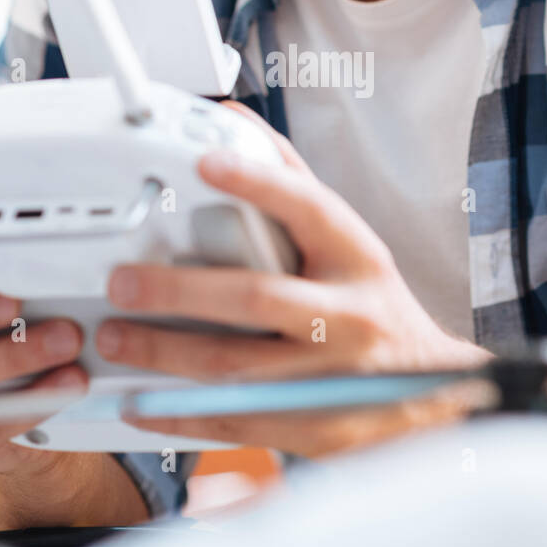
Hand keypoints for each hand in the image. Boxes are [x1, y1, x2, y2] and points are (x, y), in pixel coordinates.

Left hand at [98, 104, 490, 456]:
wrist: (430, 396)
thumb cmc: (373, 306)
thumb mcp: (348, 242)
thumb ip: (291, 181)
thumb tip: (235, 120)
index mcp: (357, 257)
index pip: (310, 208)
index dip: (258, 182)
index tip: (205, 161)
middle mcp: (348, 314)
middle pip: (258, 298)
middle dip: (180, 290)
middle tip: (123, 281)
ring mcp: (330, 376)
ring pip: (236, 367)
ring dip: (165, 351)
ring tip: (115, 336)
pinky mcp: (310, 426)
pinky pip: (233, 420)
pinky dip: (179, 413)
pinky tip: (137, 400)